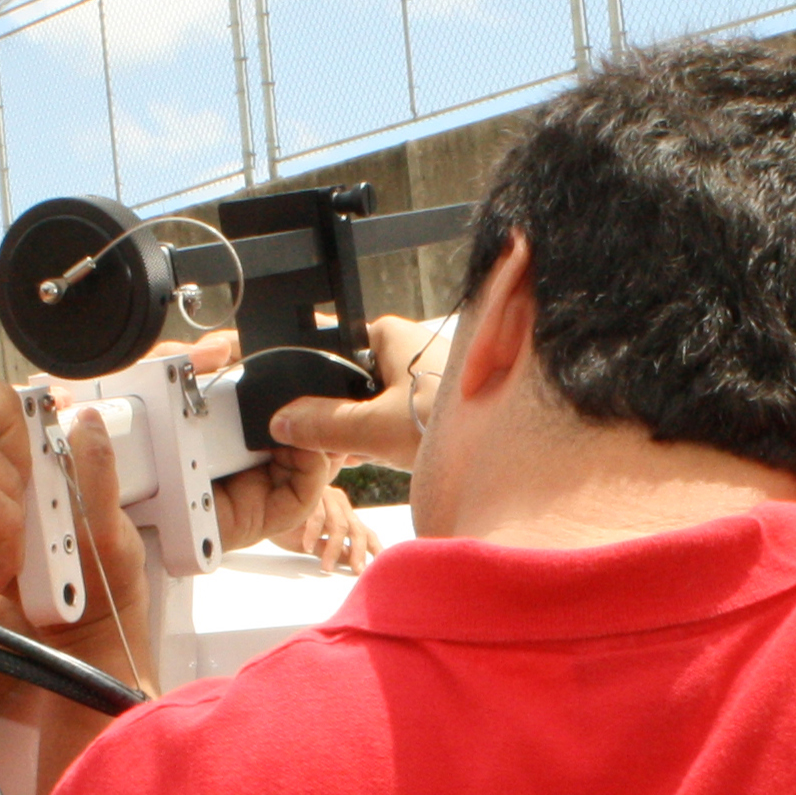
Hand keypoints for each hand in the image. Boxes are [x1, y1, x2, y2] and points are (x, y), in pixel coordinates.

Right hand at [267, 313, 447, 472]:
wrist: (513, 458)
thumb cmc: (452, 425)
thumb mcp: (374, 428)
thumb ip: (323, 425)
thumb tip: (283, 422)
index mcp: (392, 335)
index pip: (334, 338)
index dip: (309, 366)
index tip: (287, 389)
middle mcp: (411, 350)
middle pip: (352, 375)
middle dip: (333, 409)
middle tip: (318, 438)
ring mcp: (427, 379)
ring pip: (373, 400)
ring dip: (356, 428)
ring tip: (345, 454)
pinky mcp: (439, 408)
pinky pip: (395, 417)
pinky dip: (380, 437)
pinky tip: (367, 459)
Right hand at [278, 483, 380, 574]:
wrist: (258, 503)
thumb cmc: (285, 524)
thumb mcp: (312, 543)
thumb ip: (332, 550)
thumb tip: (353, 563)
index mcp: (343, 514)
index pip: (365, 532)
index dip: (375, 549)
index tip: (383, 566)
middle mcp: (339, 503)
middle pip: (357, 530)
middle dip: (358, 553)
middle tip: (357, 572)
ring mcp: (326, 495)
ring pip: (339, 525)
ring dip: (333, 549)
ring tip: (326, 568)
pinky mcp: (310, 491)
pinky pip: (316, 516)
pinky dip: (313, 534)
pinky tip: (306, 548)